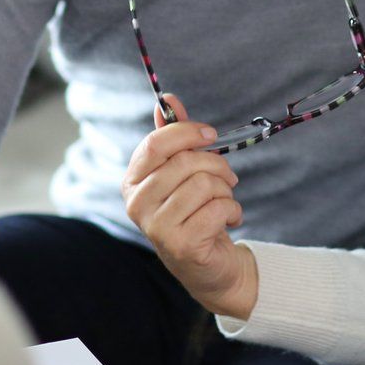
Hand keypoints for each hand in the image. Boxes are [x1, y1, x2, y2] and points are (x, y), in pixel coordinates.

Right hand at [122, 93, 257, 318]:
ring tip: (224, 201)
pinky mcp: (181, 245)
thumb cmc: (195, 211)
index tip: (211, 135)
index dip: (188, 133)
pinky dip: (232, 210)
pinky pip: (218, 208)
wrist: (210, 265)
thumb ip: (174, 136)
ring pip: (204, 184)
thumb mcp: (183, 171)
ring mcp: (156, 227)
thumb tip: (168, 99)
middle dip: (216, 165)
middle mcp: (137, 204)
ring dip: (226, 190)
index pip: (156, 143)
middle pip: (185, 162)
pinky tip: (228, 220)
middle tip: (227, 177)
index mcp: (132, 181)